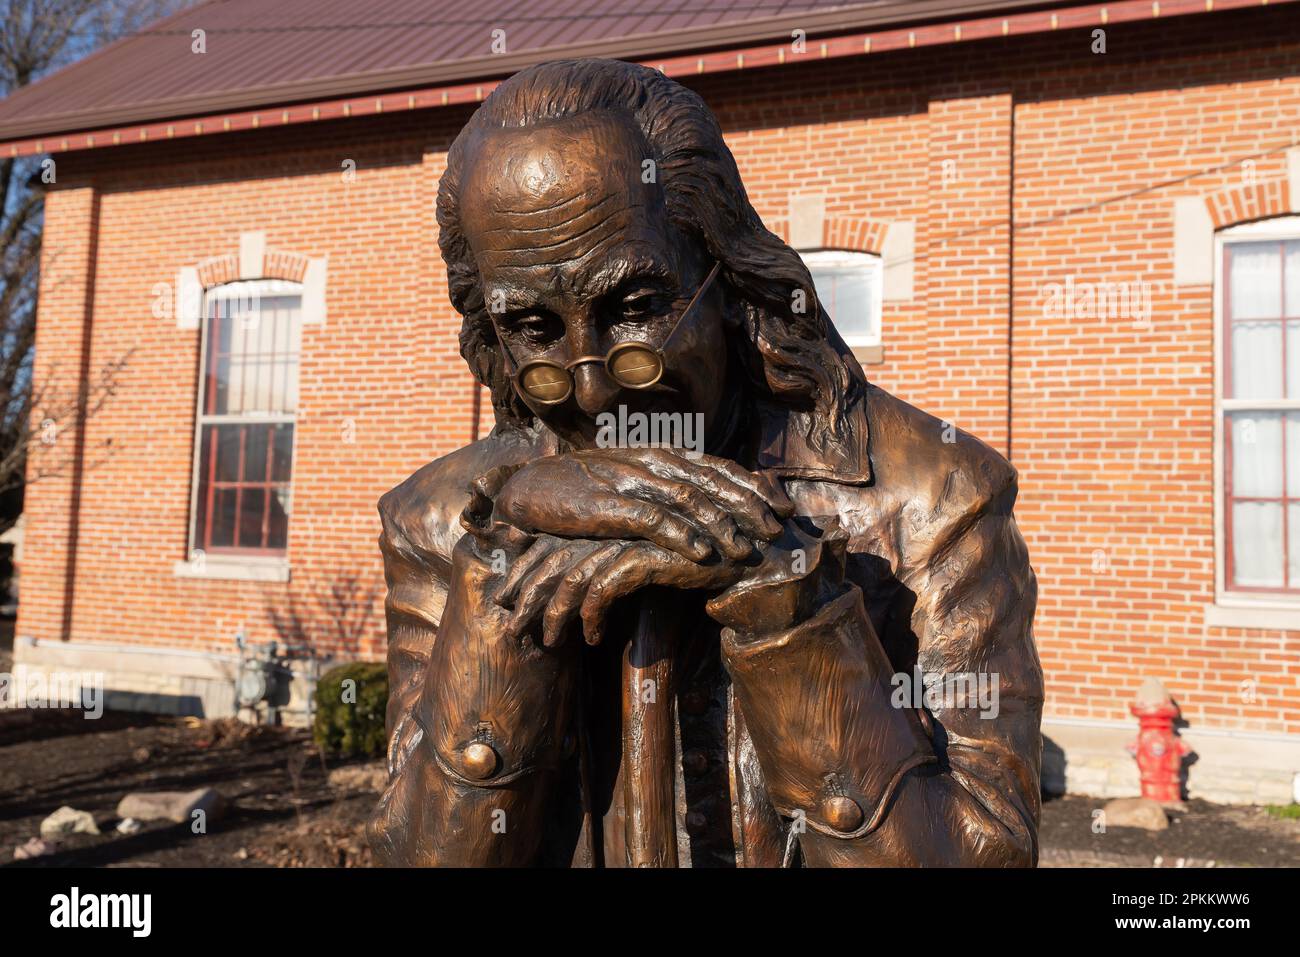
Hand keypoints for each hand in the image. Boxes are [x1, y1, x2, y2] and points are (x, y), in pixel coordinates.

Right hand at [489, 447, 793, 563]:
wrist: (528, 487)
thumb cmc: (584, 488)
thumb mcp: (632, 481)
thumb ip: (668, 487)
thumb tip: (711, 504)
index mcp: (660, 455)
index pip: (718, 467)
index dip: (753, 486)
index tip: (783, 507)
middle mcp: (650, 462)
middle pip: (711, 482)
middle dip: (748, 506)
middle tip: (776, 530)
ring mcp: (629, 481)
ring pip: (688, 500)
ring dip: (722, 526)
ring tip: (747, 549)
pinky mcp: (607, 505)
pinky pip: (652, 520)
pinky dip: (681, 536)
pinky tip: (703, 554)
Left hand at [493, 533, 747, 646]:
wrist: (750, 556)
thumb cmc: (697, 557)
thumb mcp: (647, 557)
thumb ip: (616, 560)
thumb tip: (580, 586)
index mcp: (607, 517)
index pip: (552, 543)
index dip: (526, 572)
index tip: (508, 601)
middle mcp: (612, 523)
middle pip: (552, 558)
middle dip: (526, 595)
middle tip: (510, 627)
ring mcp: (628, 537)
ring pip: (571, 576)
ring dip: (552, 614)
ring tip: (546, 643)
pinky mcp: (646, 555)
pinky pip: (603, 589)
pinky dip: (592, 616)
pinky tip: (592, 638)